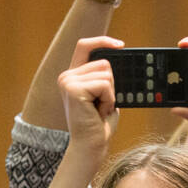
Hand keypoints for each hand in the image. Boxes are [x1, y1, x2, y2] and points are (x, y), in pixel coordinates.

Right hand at [58, 36, 122, 158]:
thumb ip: (105, 77)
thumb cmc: (99, 124)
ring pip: (106, 73)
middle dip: (111, 84)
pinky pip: (104, 84)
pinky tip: (99, 111)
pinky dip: (108, 99)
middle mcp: (66, 76)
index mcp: (73, 76)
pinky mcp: (73, 89)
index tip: (121, 45)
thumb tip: (119, 58)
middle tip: (102, 104)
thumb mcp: (104, 95)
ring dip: (111, 93)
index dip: (103, 41)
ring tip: (100, 109)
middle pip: (104, 62)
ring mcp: (68, 81)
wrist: (91, 146)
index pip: (85, 45)